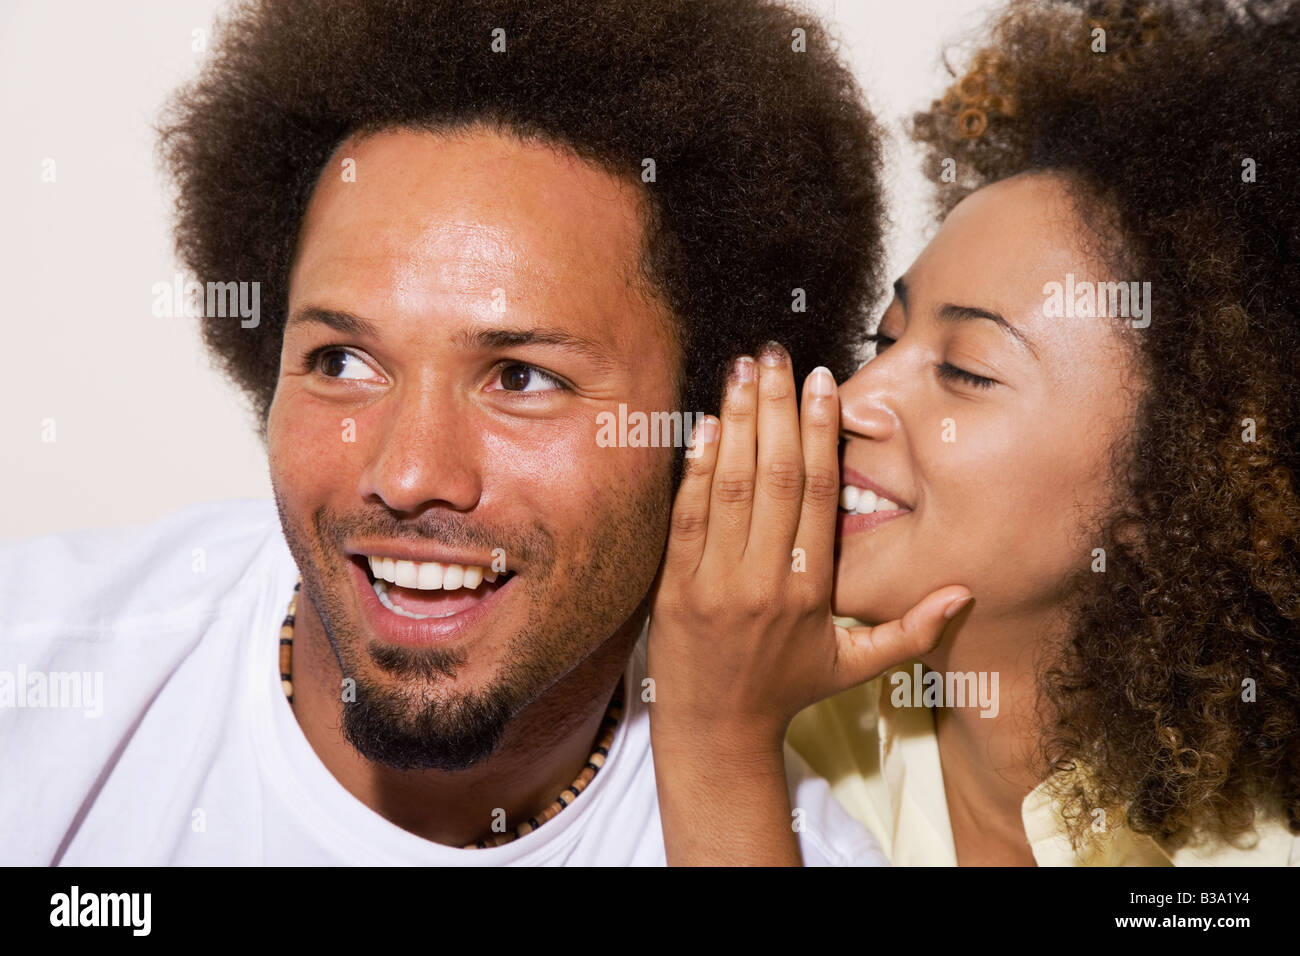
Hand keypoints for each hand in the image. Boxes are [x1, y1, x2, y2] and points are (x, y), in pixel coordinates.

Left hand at [647, 343, 970, 751]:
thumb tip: (965, 594)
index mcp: (810, 589)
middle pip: (774, 476)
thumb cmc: (786, 690)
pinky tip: (702, 424)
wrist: (715, 731)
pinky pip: (686, 517)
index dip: (818, 433)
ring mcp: (715, 581)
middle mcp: (764, 579)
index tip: (821, 383)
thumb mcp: (854, 667)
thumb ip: (911, 631)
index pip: (817, 494)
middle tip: (778, 353)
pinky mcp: (674, 586)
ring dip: (735, 422)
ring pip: (730, 487)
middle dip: (776, 408)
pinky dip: (694, 469)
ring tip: (742, 369)